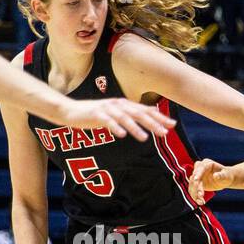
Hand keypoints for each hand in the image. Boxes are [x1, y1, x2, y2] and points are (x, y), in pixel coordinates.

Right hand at [56, 97, 174, 141]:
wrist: (71, 111)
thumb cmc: (95, 114)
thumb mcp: (115, 114)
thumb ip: (130, 115)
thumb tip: (148, 116)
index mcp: (124, 105)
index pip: (145, 111)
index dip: (159, 118)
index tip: (172, 125)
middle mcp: (118, 105)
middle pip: (138, 114)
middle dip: (153, 123)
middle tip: (164, 133)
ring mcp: (107, 109)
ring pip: (124, 118)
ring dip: (135, 128)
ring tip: (144, 138)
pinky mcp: (96, 115)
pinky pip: (107, 122)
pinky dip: (115, 127)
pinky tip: (121, 135)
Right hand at [188, 158, 235, 204]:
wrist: (225, 179)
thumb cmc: (226, 175)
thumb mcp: (226, 175)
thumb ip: (221, 175)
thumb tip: (216, 176)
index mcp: (207, 164)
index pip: (200, 168)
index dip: (197, 174)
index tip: (196, 180)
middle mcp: (200, 169)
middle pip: (194, 178)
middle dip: (196, 187)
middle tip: (201, 195)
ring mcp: (197, 176)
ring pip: (192, 185)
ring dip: (195, 194)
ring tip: (201, 201)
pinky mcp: (196, 184)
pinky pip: (193, 190)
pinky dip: (195, 196)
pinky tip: (200, 201)